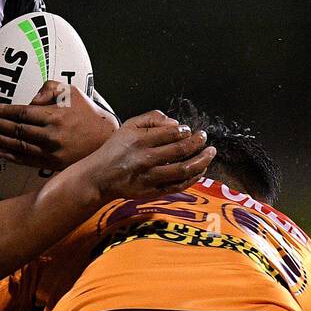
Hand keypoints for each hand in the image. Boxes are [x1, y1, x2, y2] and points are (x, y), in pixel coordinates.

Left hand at [0, 80, 116, 171]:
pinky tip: (1, 152)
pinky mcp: (53, 164)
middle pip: (17, 130)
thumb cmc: (86, 112)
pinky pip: (27, 160)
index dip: (5, 111)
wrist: (104, 139)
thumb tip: (30, 101)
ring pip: (20, 147)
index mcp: (54, 115)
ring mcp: (51, 152)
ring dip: (1, 141)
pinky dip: (12, 157)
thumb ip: (48, 89)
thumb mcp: (70, 91)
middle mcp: (51, 135)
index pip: (22, 113)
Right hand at [79, 110, 215, 202]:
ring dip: (201, 161)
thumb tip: (175, 123)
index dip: (186, 131)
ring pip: (182, 170)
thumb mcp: (128, 126)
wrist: (100, 177)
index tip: (189, 130)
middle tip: (204, 137)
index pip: (172, 133)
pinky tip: (200, 170)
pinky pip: (178, 186)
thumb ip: (152, 118)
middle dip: (198, 142)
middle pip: (180, 150)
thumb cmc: (115, 149)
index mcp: (139, 140)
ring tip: (210, 153)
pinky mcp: (151, 192)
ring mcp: (149, 177)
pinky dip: (192, 178)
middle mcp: (145, 159)